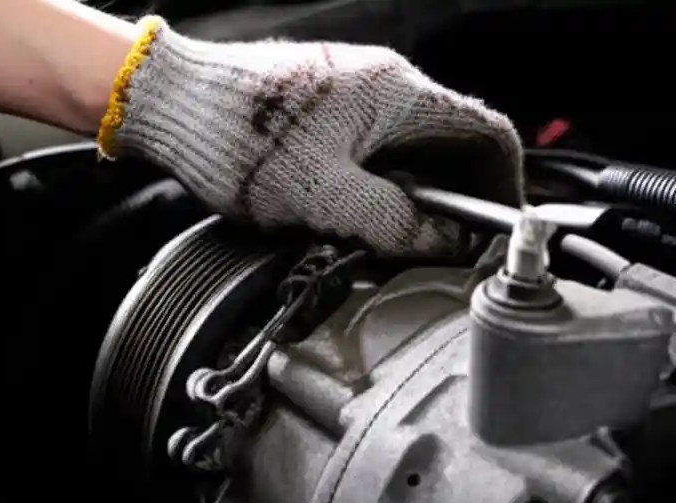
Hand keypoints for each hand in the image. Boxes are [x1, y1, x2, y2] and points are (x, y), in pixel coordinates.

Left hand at [101, 17, 523, 255]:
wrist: (170, 101)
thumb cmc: (238, 139)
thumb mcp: (326, 200)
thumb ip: (396, 225)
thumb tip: (446, 245)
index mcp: (399, 94)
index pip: (488, 132)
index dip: (505, 184)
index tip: (499, 227)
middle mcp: (384, 83)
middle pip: (451, 143)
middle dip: (458, 198)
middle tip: (448, 247)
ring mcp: (353, 91)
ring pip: (411, 148)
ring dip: (417, 194)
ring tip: (398, 238)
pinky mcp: (324, 105)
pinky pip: (375, 146)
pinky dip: (382, 182)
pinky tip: (357, 215)